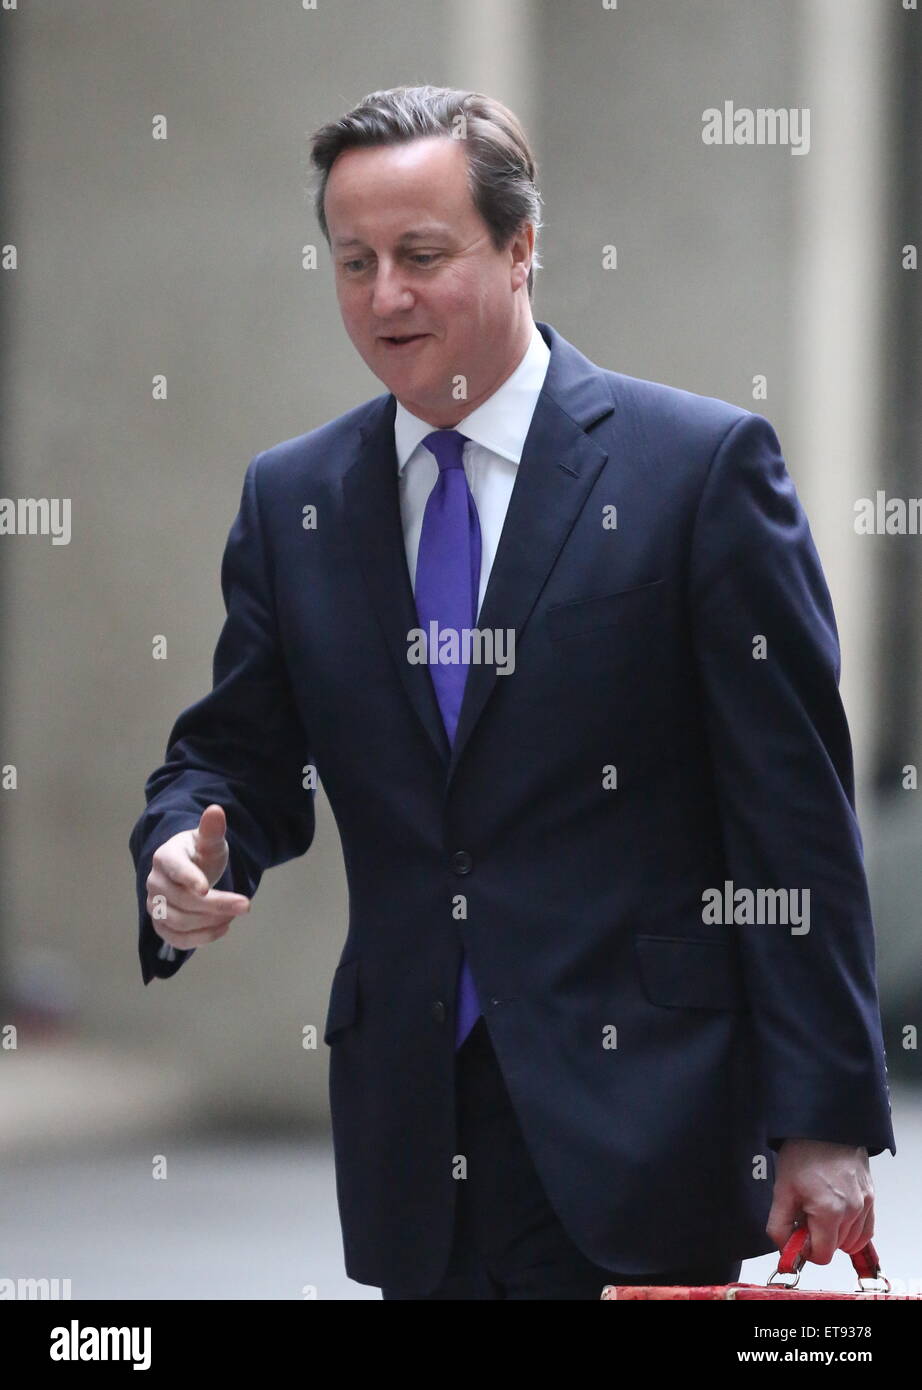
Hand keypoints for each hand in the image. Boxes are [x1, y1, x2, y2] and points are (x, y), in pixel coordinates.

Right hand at [145, 803, 249, 950]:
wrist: (189, 871)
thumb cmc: (200, 854)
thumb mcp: (210, 841)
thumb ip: (212, 830)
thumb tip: (215, 810)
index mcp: (165, 857)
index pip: (174, 868)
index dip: (189, 878)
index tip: (207, 888)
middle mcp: (154, 882)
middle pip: (182, 900)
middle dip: (216, 905)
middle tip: (246, 905)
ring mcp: (155, 906)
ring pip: (179, 922)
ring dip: (211, 921)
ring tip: (235, 914)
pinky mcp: (161, 925)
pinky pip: (177, 939)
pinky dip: (201, 938)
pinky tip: (223, 928)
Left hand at [767, 1138, 873, 1263]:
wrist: (823, 1125)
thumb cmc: (802, 1153)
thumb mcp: (781, 1190)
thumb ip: (779, 1226)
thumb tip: (785, 1250)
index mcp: (829, 1211)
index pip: (823, 1255)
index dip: (807, 1249)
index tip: (799, 1233)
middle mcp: (853, 1210)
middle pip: (836, 1247)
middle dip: (820, 1236)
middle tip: (806, 1212)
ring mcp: (865, 1203)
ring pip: (851, 1240)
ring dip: (835, 1232)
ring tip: (821, 1206)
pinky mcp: (871, 1196)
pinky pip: (866, 1228)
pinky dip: (852, 1229)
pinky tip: (837, 1213)